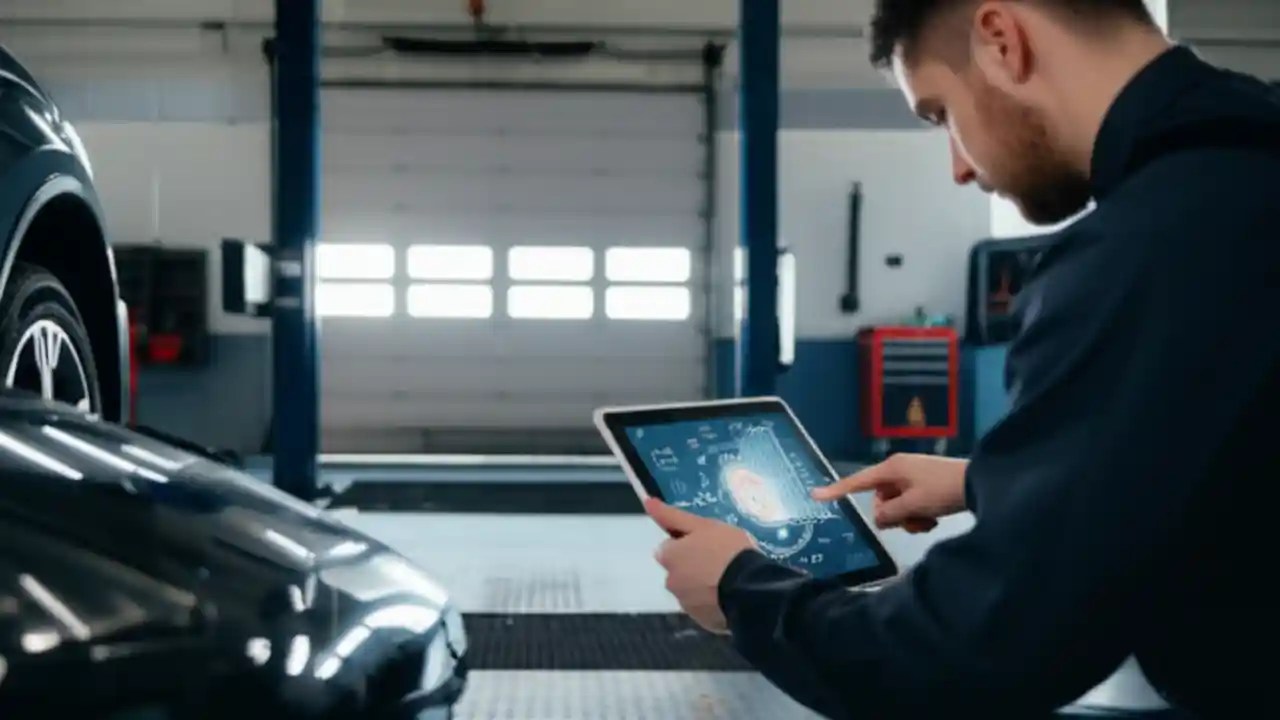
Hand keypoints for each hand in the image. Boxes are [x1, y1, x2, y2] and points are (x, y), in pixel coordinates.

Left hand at [645, 498, 756, 634]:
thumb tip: (647, 502)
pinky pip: (705, 607)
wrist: (751, 589)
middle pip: (679, 570)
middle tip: (720, 560)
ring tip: (729, 578)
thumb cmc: (727, 550)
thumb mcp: (703, 525)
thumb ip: (673, 516)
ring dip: (703, 585)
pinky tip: (730, 595)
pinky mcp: (702, 621)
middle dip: (693, 566)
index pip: (669, 547)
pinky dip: (712, 602)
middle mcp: (671, 582)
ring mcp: (686, 604)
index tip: (706, 543)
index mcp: (668, 557)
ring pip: (691, 590)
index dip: (687, 544)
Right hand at [811, 454, 968, 533]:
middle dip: (893, 515)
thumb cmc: (943, 490)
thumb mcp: (913, 505)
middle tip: (912, 521)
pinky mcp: (924, 486)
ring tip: (927, 522)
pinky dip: (918, 515)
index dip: (835, 490)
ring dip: (908, 519)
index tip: (815, 495)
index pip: (856, 482)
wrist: (980, 483)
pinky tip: (933, 519)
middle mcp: (898, 470)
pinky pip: (910, 505)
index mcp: (891, 469)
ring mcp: (912, 478)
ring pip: (896, 506)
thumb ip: (890, 514)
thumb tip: (878, 519)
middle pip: (879, 501)